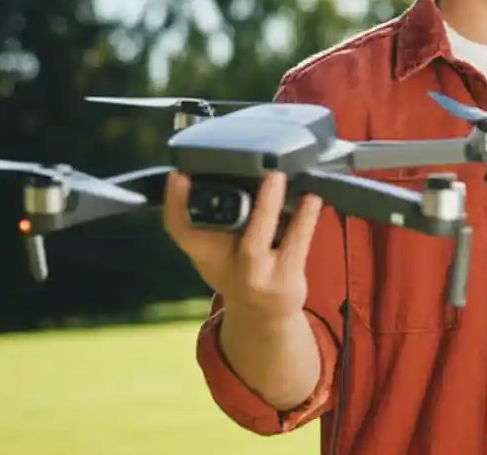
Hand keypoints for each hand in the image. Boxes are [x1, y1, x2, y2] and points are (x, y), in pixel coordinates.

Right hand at [163, 170, 322, 322]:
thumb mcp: (210, 249)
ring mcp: (255, 275)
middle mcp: (225, 266)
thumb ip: (201, 217)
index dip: (174, 202)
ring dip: (267, 207)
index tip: (178, 174)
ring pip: (257, 238)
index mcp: (205, 252)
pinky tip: (312, 197)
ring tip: (278, 176)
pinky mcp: (287, 278)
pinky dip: (305, 219)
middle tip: (235, 171)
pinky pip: (296, 244)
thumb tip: (194, 174)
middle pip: (212, 239)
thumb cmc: (235, 269)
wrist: (262, 314)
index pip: (179, 229)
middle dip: (208, 203)